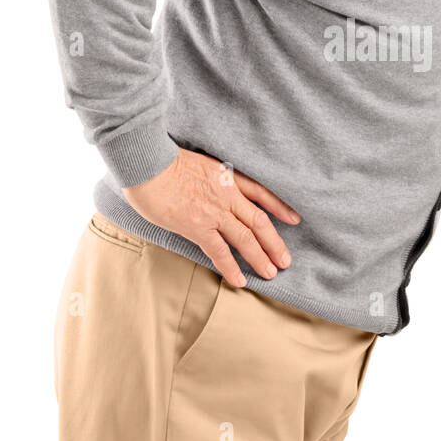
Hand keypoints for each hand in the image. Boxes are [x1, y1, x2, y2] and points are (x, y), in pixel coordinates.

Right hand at [122, 147, 299, 288]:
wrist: (146, 162)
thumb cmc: (163, 160)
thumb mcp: (198, 162)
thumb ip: (212, 177)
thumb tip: (212, 188)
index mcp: (227, 176)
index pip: (261, 192)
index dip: (280, 206)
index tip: (295, 218)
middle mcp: (226, 194)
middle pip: (259, 221)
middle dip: (274, 242)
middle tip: (285, 260)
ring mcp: (214, 211)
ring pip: (245, 238)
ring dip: (260, 258)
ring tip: (270, 273)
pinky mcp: (197, 226)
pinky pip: (220, 251)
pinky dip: (232, 268)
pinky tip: (240, 281)